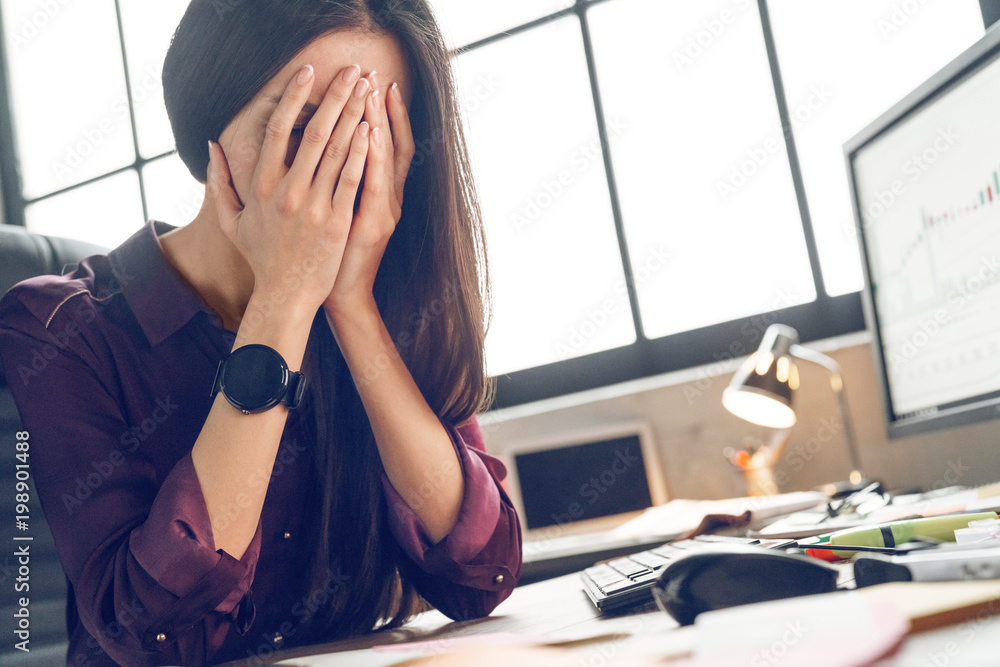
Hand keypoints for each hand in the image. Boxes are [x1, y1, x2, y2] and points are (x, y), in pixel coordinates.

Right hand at [207, 63, 374, 313]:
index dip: (294, 97)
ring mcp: (314, 206)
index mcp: (261, 186)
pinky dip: (362, 153)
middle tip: (354, 71)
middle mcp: (287, 192)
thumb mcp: (231, 221)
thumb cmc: (261, 259)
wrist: (285, 297)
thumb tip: (210, 146)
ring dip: (355, 116)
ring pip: (336, 151)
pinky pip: (351, 180)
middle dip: (337, 97)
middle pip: (314, 132)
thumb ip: (219, 182)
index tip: (308, 72)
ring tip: (369, 90)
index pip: (278, 130)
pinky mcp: (337, 222)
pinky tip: (373, 129)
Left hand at [323, 71, 415, 316]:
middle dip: (384, 109)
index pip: (390, 144)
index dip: (388, 114)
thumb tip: (335, 148)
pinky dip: (372, 158)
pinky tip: (367, 133)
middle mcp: (390, 198)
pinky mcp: (372, 224)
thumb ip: (344, 182)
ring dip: (380, 123)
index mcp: (383, 194)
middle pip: (392, 144)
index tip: (380, 84)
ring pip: (386, 159)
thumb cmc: (337, 255)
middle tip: (376, 76)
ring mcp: (384, 211)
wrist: (342, 295)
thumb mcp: (346, 215)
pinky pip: (373, 184)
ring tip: (373, 93)